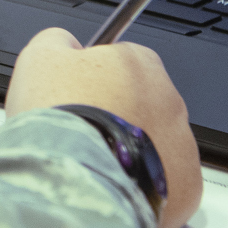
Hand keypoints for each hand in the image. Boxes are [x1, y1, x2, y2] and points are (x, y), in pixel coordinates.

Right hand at [4, 27, 202, 227]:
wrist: (76, 177)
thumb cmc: (62, 118)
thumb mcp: (40, 57)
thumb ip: (57, 40)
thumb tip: (64, 42)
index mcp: (141, 63)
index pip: (124, 62)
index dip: (97, 78)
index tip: (79, 94)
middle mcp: (171, 101)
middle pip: (143, 104)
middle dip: (118, 115)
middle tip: (83, 132)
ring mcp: (183, 146)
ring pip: (156, 144)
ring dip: (131, 151)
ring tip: (95, 163)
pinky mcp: (186, 187)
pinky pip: (166, 182)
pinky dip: (144, 184)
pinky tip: (114, 184)